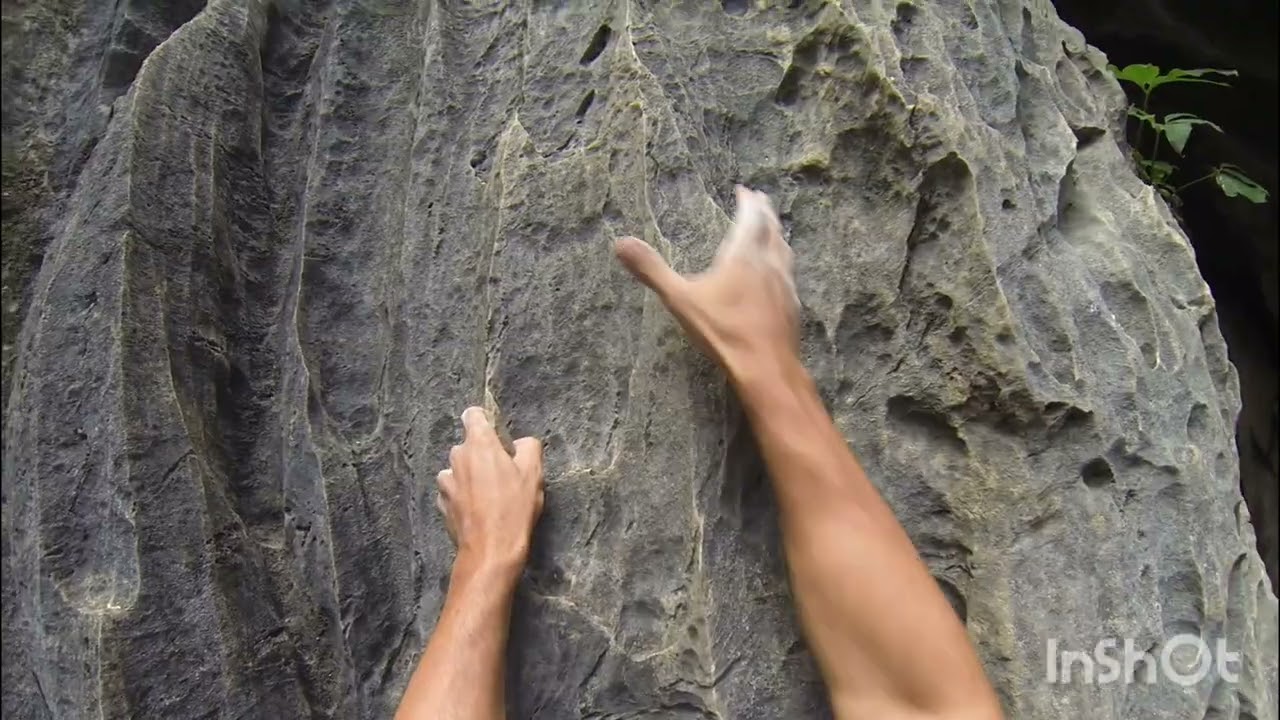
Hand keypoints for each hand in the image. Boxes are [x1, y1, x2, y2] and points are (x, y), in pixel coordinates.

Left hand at [436, 407, 543, 571]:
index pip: (473, 415)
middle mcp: (457, 458)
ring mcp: (446, 482)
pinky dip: (463, 496)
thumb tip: (521, 443)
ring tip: (490, 495)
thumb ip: (529, 447)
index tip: (496, 435)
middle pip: (467, 445)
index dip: (485, 420)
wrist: (491, 550)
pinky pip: (453, 492)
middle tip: (503, 473)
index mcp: (479, 444)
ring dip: (470, 476)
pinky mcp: (442, 504)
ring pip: (458, 470)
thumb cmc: (514, 508)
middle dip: (482, 454)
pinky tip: (479, 511)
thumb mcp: (534, 473)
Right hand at [614, 185, 798, 385]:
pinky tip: (779, 275)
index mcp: (744, 255)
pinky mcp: (792, 306)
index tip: (744, 191)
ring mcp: (785, 285)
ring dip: (777, 235)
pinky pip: (788, 274)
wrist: (767, 367)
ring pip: (784, 250)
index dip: (748, 202)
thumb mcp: (680, 299)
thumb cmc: (723, 331)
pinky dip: (782, 263)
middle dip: (765, 213)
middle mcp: (769, 263)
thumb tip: (620, 243)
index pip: (750, 218)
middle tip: (761, 202)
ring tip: (772, 231)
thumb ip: (651, 270)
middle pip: (771, 229)